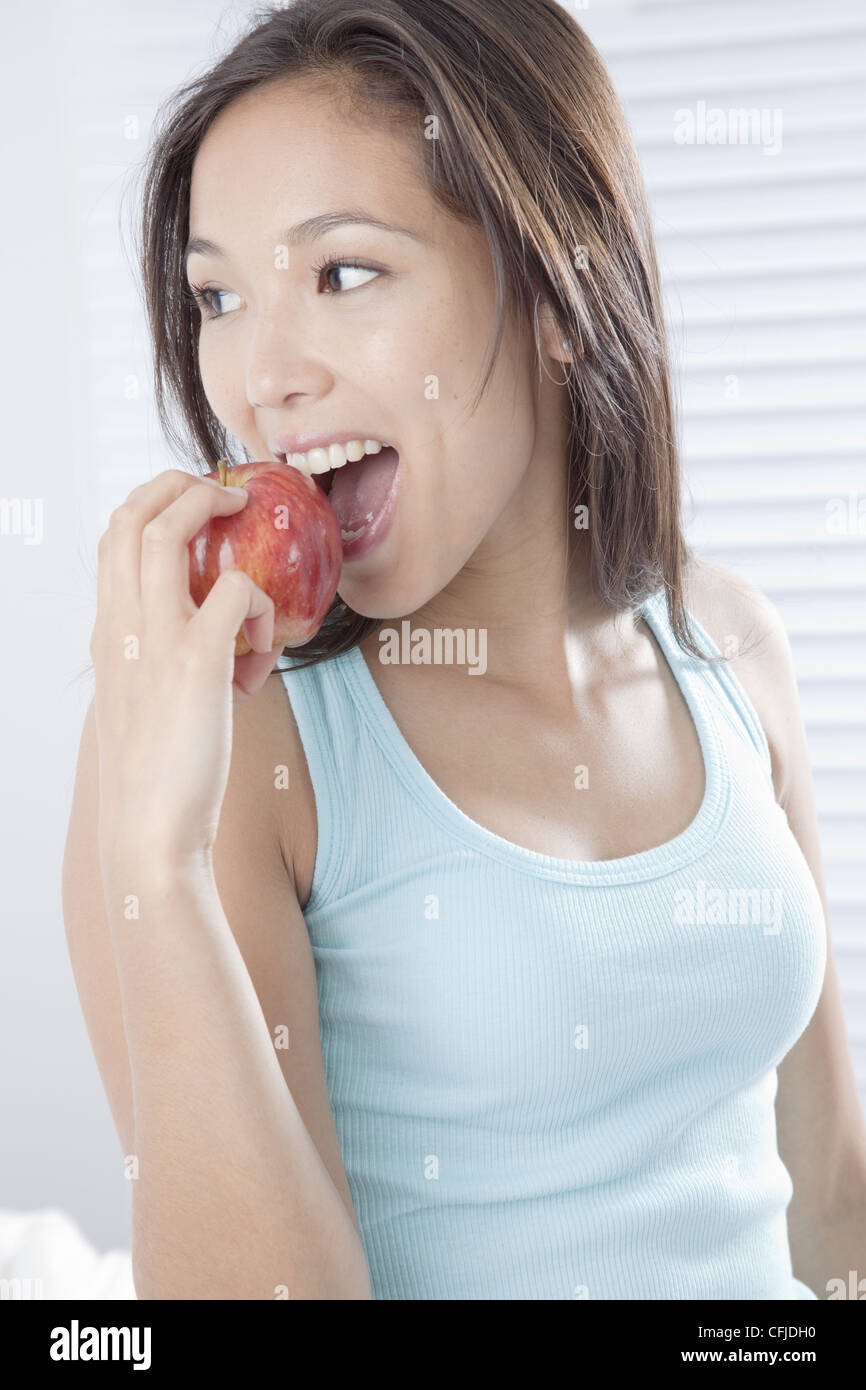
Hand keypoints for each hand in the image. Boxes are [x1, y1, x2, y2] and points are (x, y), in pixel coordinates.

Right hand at [90, 469, 281, 866]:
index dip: (151, 502)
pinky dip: (262, 604)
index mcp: (107, 633)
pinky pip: (237, 593)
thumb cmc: (156, 774)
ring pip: (169, 531)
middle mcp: (121, 625)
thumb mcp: (141, 702)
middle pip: (132, 514)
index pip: (111, 537)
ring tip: (245, 522)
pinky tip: (269, 646)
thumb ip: (158, 661)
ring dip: (212, 511)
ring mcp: (155, 639)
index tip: (191, 505)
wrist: (149, 830)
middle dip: (179, 484)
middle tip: (224, 496)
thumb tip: (211, 643)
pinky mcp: (197, 663)